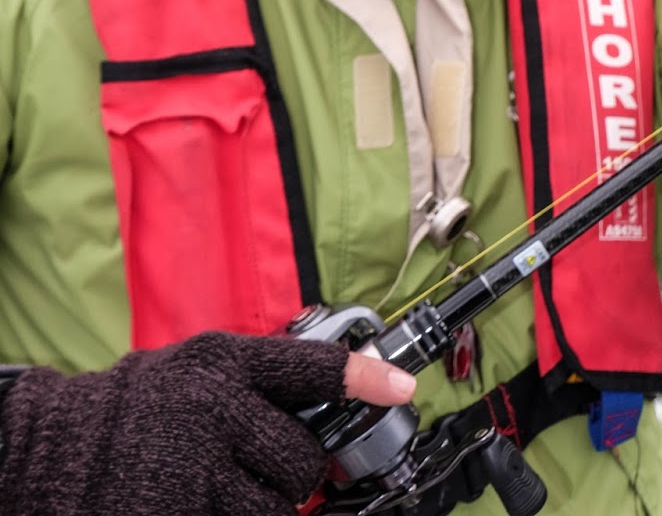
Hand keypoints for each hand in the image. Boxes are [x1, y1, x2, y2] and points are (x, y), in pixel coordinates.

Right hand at [0, 330, 416, 515]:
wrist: (54, 452)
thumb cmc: (134, 409)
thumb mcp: (193, 366)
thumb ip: (255, 379)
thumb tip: (331, 394)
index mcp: (221, 363)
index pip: (310, 368)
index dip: (364, 378)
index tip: (404, 388)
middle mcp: (215, 413)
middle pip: (304, 458)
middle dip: (295, 470)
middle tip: (262, 464)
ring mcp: (198, 474)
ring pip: (281, 506)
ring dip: (268, 505)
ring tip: (229, 487)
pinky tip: (218, 502)